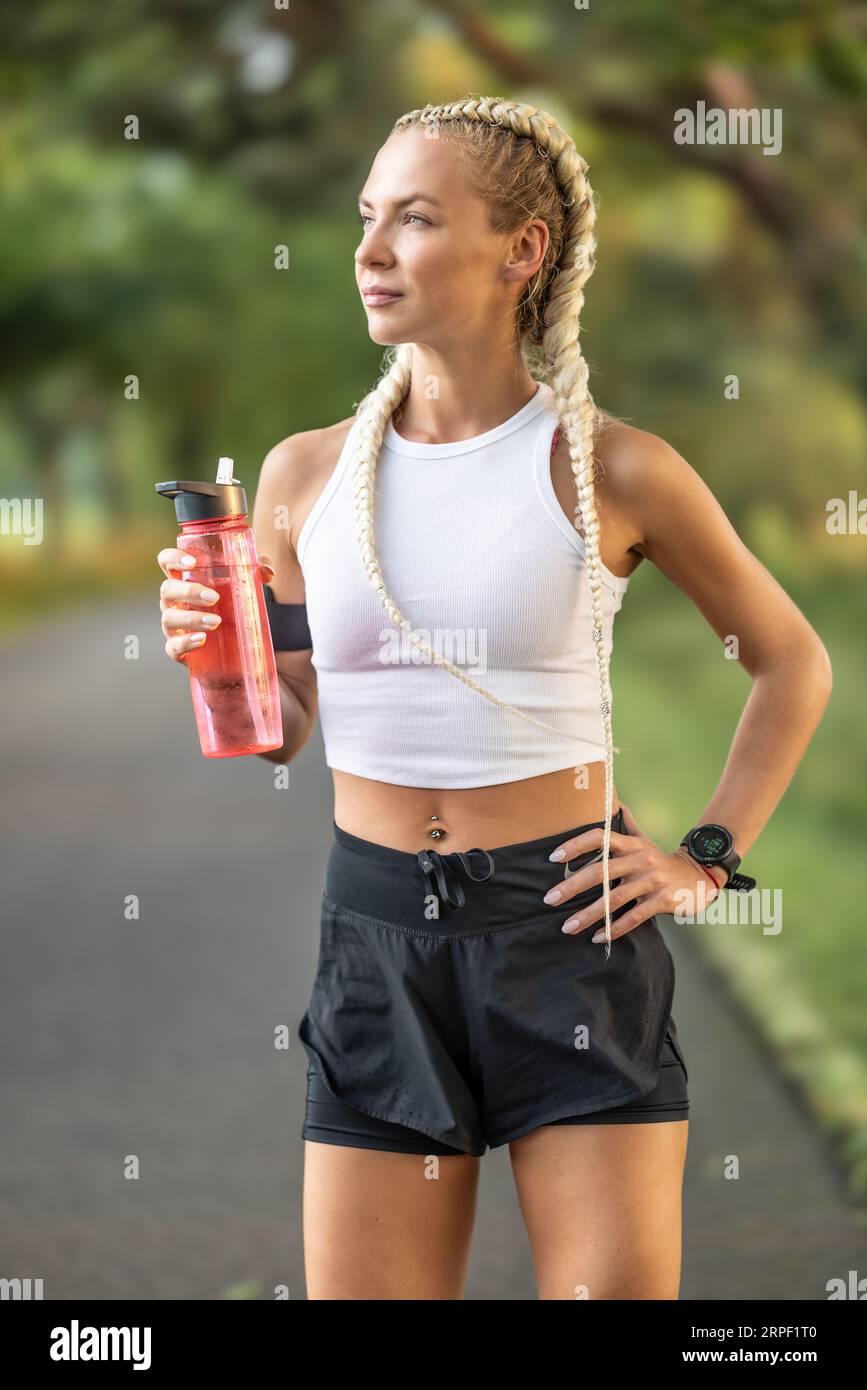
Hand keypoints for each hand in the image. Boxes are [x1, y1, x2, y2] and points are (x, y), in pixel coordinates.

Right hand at [158, 548, 275, 664]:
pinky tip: (201, 639)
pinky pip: (173, 647)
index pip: (166, 561)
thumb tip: (267, 571)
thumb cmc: (233, 607)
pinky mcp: (178, 650)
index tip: (192, 563)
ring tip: (216, 621)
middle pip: (167, 589)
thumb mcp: (245, 587)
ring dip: (192, 618)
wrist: (235, 648)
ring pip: (169, 618)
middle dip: (189, 591)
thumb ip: (256, 572)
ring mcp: (172, 626)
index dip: (173, 558)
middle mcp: (173, 601)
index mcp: (184, 580)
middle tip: (214, 597)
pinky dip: (186, 642)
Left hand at [543, 803, 723, 941]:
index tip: (553, 857)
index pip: (599, 838)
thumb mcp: (645, 841)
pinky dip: (614, 928)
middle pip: (601, 872)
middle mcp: (640, 859)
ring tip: (567, 927)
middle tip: (550, 899)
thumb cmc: (662, 861)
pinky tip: (597, 937)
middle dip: (572, 887)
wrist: (700, 877)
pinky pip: (634, 917)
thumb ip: (627, 825)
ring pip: (614, 899)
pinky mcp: (663, 900)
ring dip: (588, 915)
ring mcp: (652, 880)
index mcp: (632, 844)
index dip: (576, 845)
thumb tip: (615, 802)